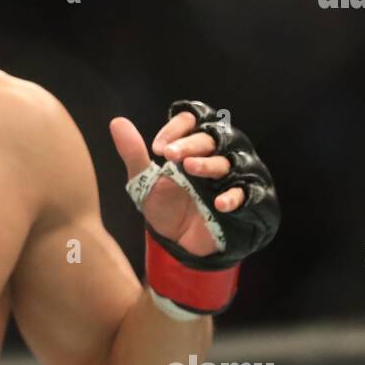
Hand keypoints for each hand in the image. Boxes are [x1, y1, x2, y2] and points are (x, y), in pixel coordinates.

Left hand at [111, 100, 278, 262]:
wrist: (180, 243)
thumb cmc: (167, 207)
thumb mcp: (146, 182)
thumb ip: (134, 154)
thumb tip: (116, 122)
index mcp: (192, 146)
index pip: (192, 121)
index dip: (176, 129)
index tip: (157, 149)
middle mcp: (214, 155)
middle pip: (211, 137)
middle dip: (190, 143)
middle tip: (170, 155)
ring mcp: (230, 177)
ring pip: (229, 160)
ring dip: (209, 163)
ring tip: (190, 169)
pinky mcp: (243, 201)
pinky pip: (247, 193)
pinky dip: (235, 196)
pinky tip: (219, 203)